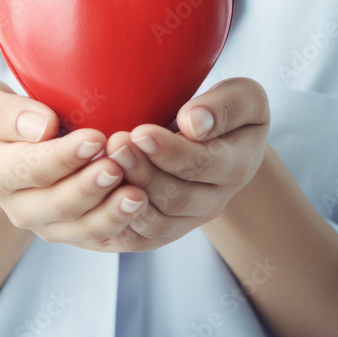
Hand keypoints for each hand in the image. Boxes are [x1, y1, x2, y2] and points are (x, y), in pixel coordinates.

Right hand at [0, 79, 148, 247]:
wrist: (7, 148)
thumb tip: (39, 127)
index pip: (27, 169)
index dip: (61, 157)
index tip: (93, 138)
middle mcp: (20, 206)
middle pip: (58, 204)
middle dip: (89, 187)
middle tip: (117, 165)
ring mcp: (49, 224)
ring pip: (82, 227)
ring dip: (111, 213)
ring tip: (138, 193)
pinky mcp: (76, 231)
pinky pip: (101, 239)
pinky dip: (123, 226)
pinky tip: (143, 209)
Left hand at [101, 78, 269, 250]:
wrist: (214, 143)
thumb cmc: (221, 111)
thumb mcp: (240, 96)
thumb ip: (224, 107)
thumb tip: (194, 123)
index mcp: (236, 165)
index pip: (204, 165)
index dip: (171, 152)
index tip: (141, 132)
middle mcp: (214, 200)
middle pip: (177, 198)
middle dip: (143, 173)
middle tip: (115, 145)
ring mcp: (188, 220)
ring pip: (156, 223)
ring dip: (126, 198)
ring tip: (103, 165)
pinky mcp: (164, 231)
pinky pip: (140, 240)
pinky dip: (117, 224)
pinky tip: (97, 198)